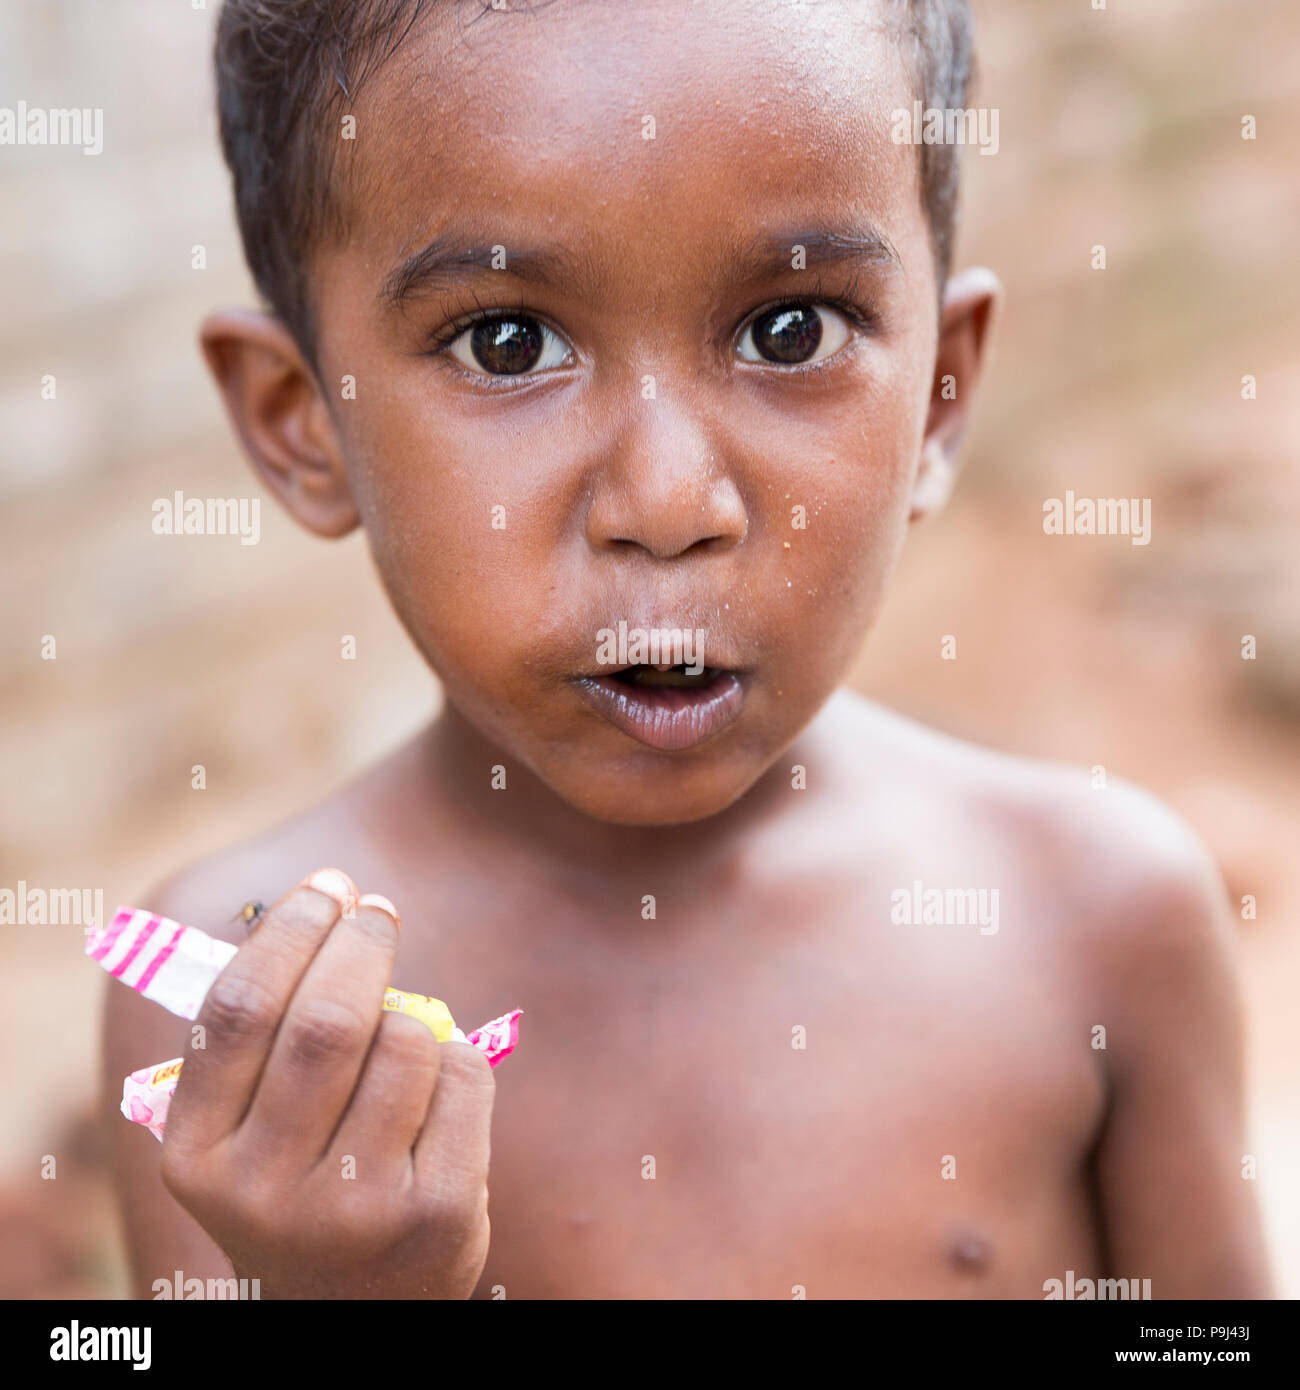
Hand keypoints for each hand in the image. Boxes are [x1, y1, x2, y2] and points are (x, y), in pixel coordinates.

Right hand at [158, 869, 494, 1297]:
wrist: (354, 1310)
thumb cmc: (303, 1183)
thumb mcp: (248, 1135)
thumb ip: (266, 1040)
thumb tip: (332, 904)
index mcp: (197, 1156)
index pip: (236, 1012)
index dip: (286, 932)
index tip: (327, 886)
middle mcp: (264, 1191)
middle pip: (325, 1023)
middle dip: (359, 943)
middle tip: (376, 909)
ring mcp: (353, 1210)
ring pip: (405, 1042)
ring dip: (410, 1013)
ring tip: (401, 1030)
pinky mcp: (436, 1215)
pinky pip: (462, 1077)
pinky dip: (456, 1054)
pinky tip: (439, 1081)